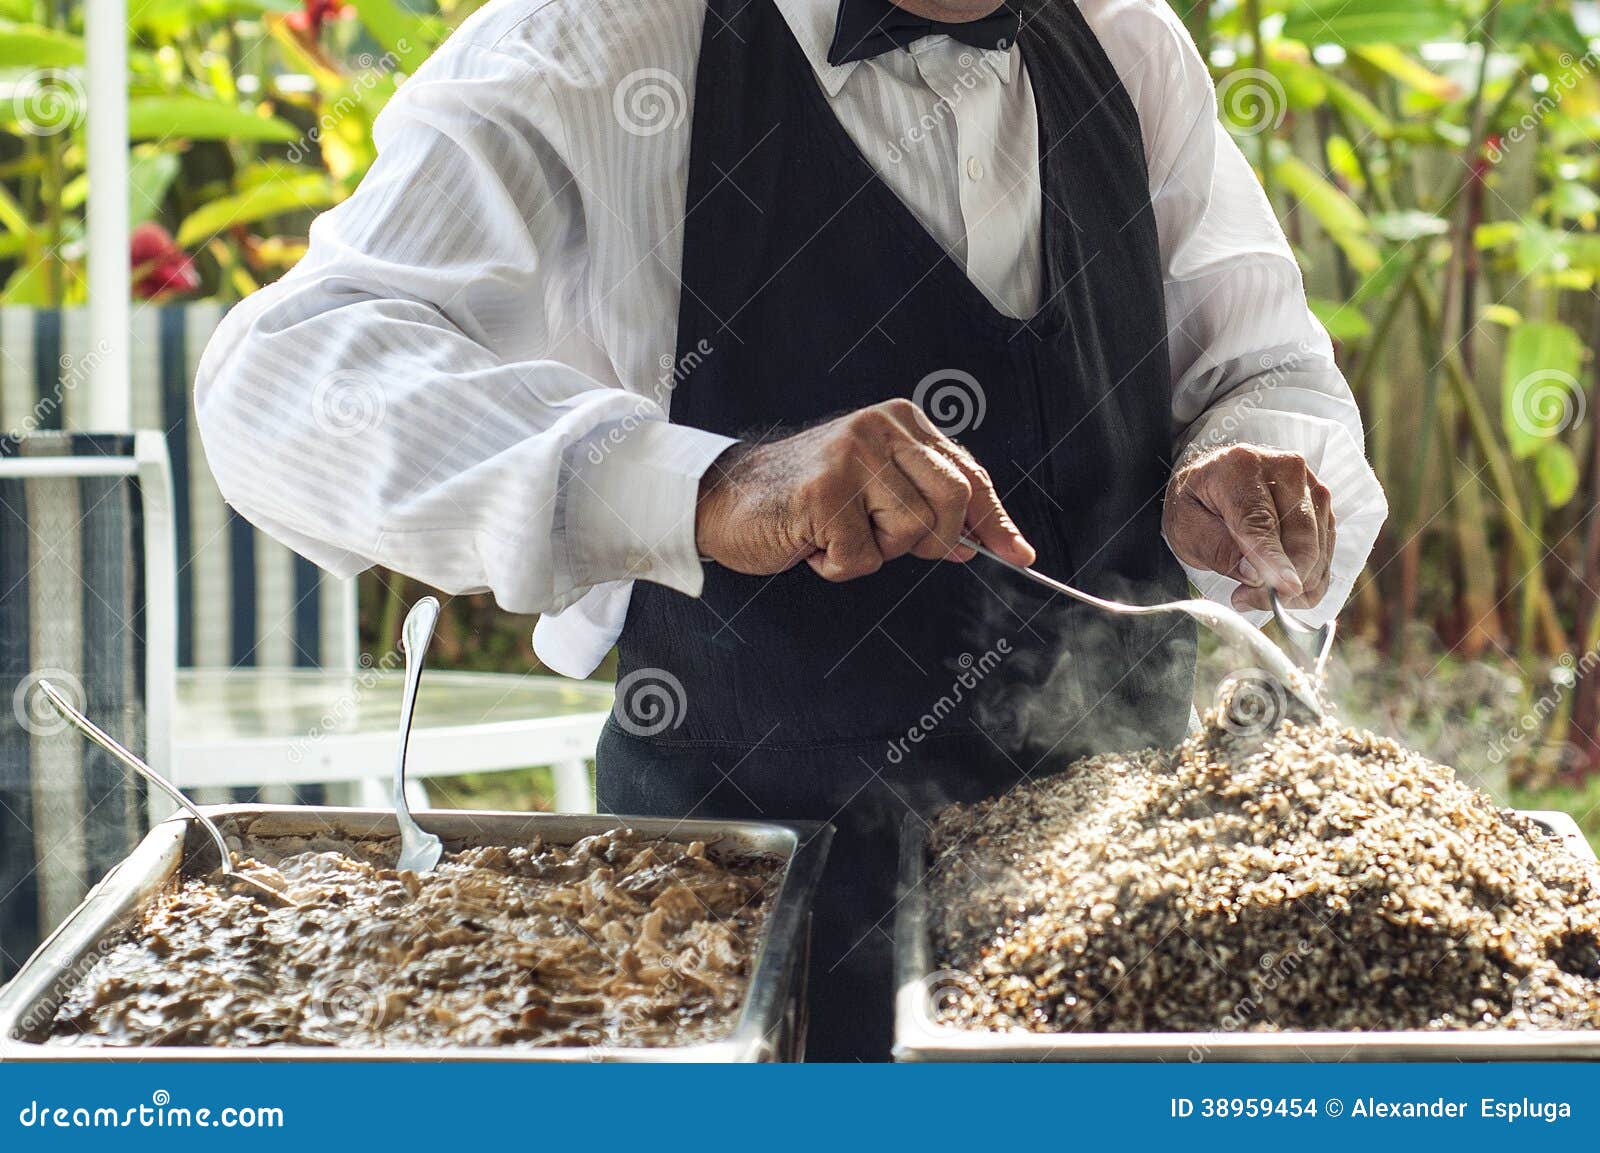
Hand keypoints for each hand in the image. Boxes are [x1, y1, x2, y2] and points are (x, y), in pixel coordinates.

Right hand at [695, 398, 1035, 581]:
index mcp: (900, 421)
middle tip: (885, 543)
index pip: (967, 474)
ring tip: (836, 533)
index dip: (994, 520)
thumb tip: (979, 541)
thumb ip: (925, 503)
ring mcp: (850, 457)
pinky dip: (837, 566)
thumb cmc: (804, 498)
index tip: (1020, 554)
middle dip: (933, 539)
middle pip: (951, 500)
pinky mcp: (822, 493)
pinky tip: (810, 542)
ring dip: (874, 552)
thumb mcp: (875, 487)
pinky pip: (862, 558)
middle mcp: (879, 429)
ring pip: (911, 533)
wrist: (725, 498)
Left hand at [1163, 445, 1334, 611]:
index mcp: (1241, 467)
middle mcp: (1286, 469)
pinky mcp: (1323, 506)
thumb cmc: (1197, 503)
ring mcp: (1310, 486)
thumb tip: (1255, 575)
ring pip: (1318, 549)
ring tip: (1252, 591)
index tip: (1286, 587)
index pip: (1261, 521)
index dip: (1274, 558)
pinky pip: (1326, 554)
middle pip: (1300, 537)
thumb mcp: (1186, 527)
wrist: (1214, 481)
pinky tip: (1279, 585)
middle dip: (1281, 581)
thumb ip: (1217, 549)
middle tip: (1245, 600)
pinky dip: (1308, 579)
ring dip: (1294, 584)